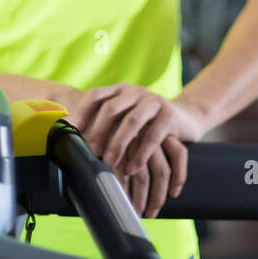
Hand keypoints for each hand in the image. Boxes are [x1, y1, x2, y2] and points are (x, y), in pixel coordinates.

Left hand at [65, 85, 207, 217]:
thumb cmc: (147, 123)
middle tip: (92, 152)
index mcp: (121, 91)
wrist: (185, 116)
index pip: (96, 95)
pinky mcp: (169, 114)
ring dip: (119, 143)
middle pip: (112, 108)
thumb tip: (74, 145)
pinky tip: (134, 168)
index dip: (82, 112)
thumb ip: (107, 126)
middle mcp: (135, 92)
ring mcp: (153, 100)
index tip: (72, 132)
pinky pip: (154, 134)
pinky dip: (142, 153)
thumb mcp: (126, 118)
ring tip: (110, 163)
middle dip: (99, 131)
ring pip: (133, 120)